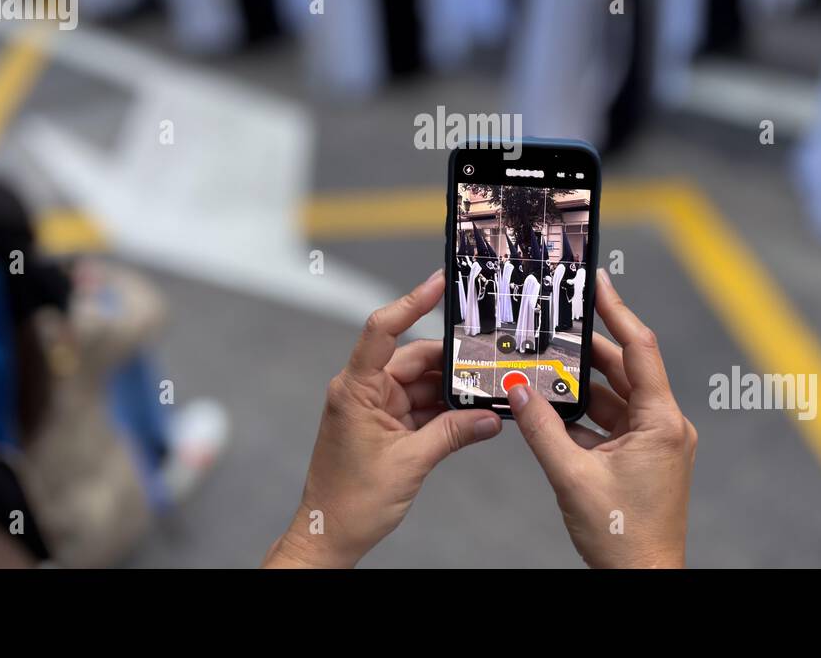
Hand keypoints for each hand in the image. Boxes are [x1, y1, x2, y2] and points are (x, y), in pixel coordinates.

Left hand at [263, 269, 501, 567]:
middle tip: (488, 361)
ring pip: (422, 384)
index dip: (411, 302)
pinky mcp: (385, 425)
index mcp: (355, 389)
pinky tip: (471, 415)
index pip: (382, 331)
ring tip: (486, 393)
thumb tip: (489, 417)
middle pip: (414, 359)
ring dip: (451, 391)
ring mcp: (375, 408)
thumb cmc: (349, 502)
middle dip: (451, 362)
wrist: (330, 535)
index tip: (438, 284)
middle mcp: (363, 391)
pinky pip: (420, 407)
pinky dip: (444, 411)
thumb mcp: (411, 463)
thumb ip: (454, 433)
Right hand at [508, 269, 696, 567]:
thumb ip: (541, 428)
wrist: (643, 583)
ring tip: (543, 365)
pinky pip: (609, 423)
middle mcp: (664, 426)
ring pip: (613, 398)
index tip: (597, 282)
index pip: (638, 349)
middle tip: (554, 323)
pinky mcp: (641, 460)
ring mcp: (654, 444)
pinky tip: (550, 409)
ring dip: (579, 386)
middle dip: (586, 350)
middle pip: (623, 370)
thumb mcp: (572, 476)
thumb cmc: (621, 539)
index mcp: (661, 422)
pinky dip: (582, 415)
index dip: (617, 310)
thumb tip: (516, 388)